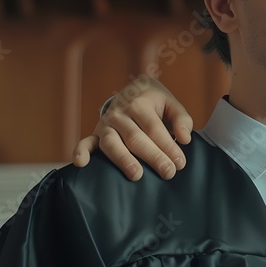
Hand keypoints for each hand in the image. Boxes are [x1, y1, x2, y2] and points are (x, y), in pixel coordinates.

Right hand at [72, 78, 193, 180]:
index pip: (154, 128)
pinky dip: (80, 152)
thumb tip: (185, 139)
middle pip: (135, 138)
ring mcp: (105, 124)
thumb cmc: (154, 103)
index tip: (180, 163)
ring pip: (112, 143)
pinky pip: (85, 142)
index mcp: (139, 103)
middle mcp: (119, 113)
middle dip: (153, 157)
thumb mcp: (171, 104)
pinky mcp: (95, 134)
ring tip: (137, 175)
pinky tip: (81, 163)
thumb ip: (181, 119)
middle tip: (168, 172)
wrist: (132, 91)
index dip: (168, 146)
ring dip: (123, 160)